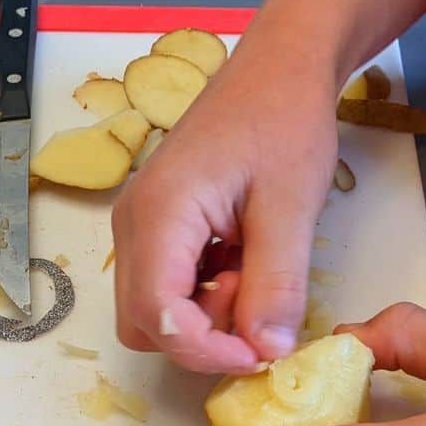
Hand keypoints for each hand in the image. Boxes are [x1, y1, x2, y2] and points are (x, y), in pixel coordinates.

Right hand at [112, 43, 337, 371]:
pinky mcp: (161, 229)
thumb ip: (276, 284)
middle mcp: (135, 225)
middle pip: (145, 323)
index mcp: (160, 214)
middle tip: (258, 300)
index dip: (205, 351)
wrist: (278, 71)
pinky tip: (246, 263)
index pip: (155, 315)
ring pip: (156, 310)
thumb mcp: (291, 207)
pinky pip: (171, 287)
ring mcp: (143, 227)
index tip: (259, 355)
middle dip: (203, 336)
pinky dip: (209, 295)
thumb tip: (267, 350)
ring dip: (207, 316)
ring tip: (255, 274)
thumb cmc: (284, 122)